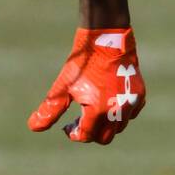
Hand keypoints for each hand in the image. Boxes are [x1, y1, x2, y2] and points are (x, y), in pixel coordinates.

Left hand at [27, 27, 144, 144]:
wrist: (105, 37)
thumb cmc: (82, 62)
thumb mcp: (63, 86)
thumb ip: (50, 109)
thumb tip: (34, 127)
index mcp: (98, 111)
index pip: (86, 136)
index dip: (74, 134)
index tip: (67, 126)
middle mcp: (118, 111)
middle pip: (105, 138)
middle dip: (91, 133)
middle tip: (79, 120)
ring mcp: (131, 103)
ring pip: (119, 127)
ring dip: (105, 125)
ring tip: (92, 111)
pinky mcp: (140, 94)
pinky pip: (131, 114)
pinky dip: (120, 114)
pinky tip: (108, 101)